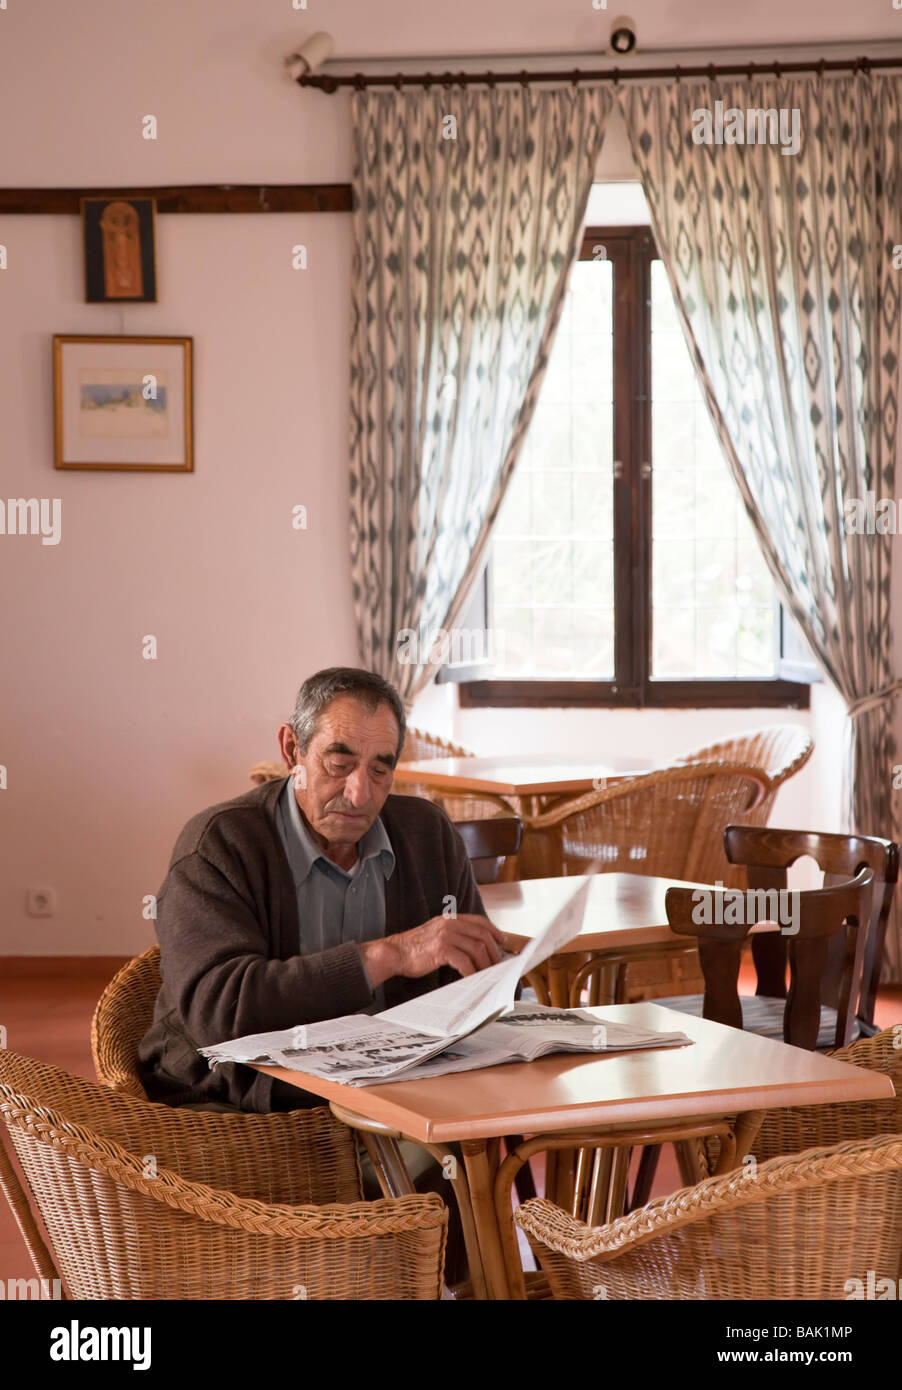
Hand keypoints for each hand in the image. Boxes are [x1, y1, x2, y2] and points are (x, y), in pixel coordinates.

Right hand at [360, 914, 510, 986]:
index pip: (480, 921)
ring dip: (485, 964)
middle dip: (493, 952)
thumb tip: (477, 947)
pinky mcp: (441, 949)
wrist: (394, 953)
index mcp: (450, 919)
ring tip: (487, 975)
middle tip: (497, 966)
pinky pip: (465, 961)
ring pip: (477, 948)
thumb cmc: (415, 948)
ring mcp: (446, 935)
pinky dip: (472, 971)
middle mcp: (450, 923)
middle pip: (482, 935)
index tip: (502, 942)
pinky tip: (472, 978)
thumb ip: (455, 935)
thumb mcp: (437, 934)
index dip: (494, 932)